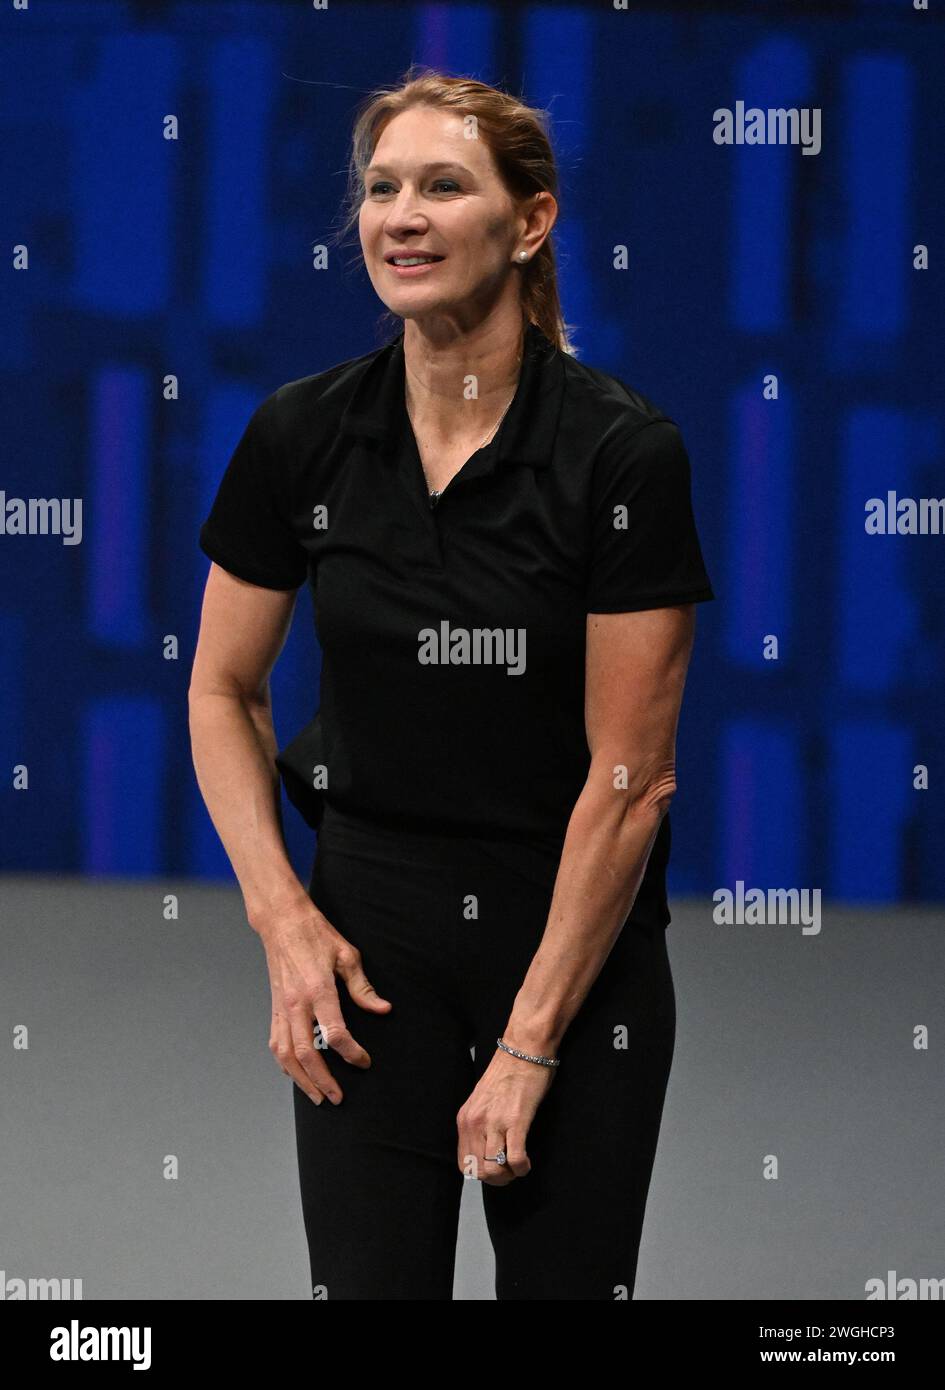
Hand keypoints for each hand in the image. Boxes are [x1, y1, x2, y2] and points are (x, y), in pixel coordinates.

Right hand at [252, 889, 391, 1105]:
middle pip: (306, 1053)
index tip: (364, 1061)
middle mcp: (297, 1004)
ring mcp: (282, 1008)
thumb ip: (363, 987)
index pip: (335, 1033)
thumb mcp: (347, 955)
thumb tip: (383, 1009)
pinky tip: (296, 1075)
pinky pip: (276, 1043)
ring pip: (286, 1055)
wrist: (282, 923)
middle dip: (323, 1080)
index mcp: (318, 990)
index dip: (352, 1053)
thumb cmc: (316, 936)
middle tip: (338, 1097)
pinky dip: (285, 1064)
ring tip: (317, 1096)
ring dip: (301, 1080)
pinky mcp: (274, 1009)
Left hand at [456, 1043, 557, 1185]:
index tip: (496, 1168)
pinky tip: (527, 1163)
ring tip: (519, 1166)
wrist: (524, 1050)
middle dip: (497, 1179)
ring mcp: (494, 1122)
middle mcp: (475, 1122)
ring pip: (494, 1169)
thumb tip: (485, 1150)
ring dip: (509, 1175)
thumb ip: (479, 1124)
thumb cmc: (508, 1074)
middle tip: (510, 1171)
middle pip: (478, 1171)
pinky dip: (522, 1168)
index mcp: (465, 1118)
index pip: (464, 1163)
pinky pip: (514, 1159)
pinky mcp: (516, 1120)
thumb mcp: (482, 1101)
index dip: (481, 1173)